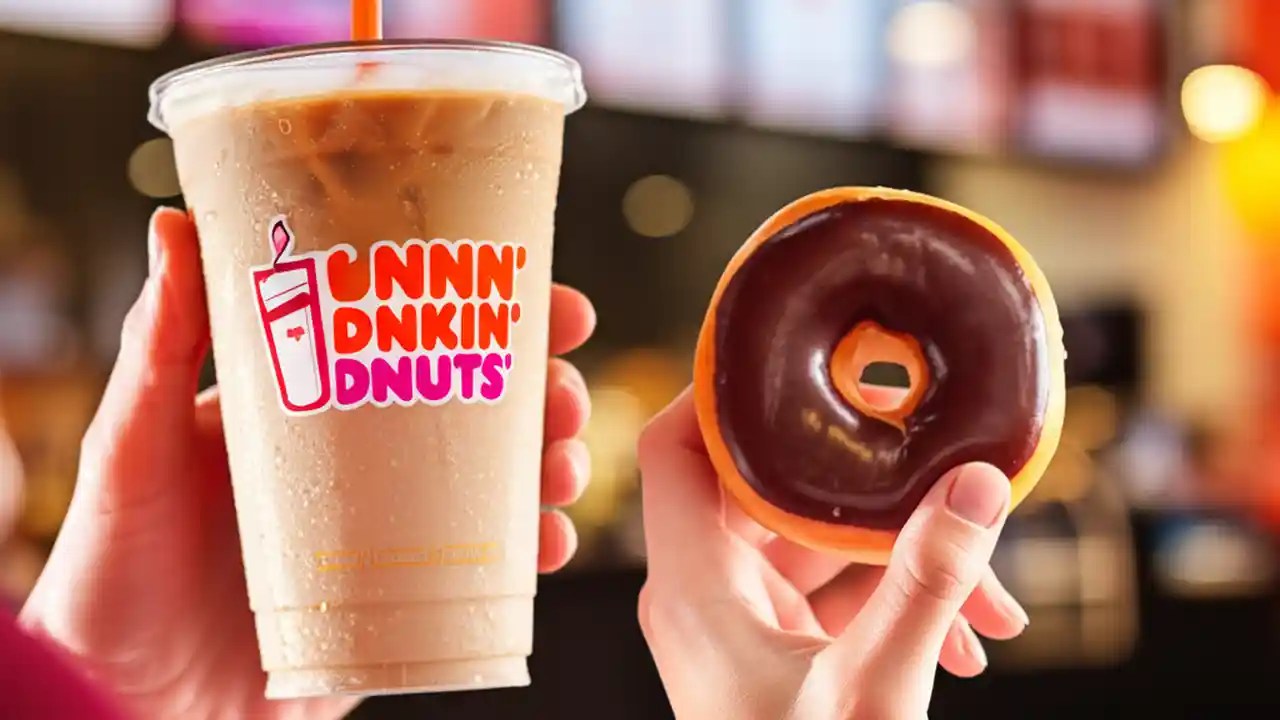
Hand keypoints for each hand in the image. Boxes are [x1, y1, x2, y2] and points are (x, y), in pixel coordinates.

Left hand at [20, 208, 595, 719]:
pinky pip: (486, 570)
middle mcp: (361, 464)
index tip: (548, 299)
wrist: (123, 703)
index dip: (492, 312)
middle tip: (562, 398)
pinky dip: (530, 552)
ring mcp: (389, 533)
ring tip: (562, 474)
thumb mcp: (128, 452)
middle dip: (543, 396)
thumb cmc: (111, 576)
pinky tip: (548, 546)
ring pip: (497, 485)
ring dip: (550, 468)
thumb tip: (175, 227)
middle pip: (479, 410)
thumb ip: (156, 351)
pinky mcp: (401, 601)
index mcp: (309, 407)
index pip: (415, 338)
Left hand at [637, 388, 1025, 719]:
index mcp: (691, 585)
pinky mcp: (780, 652)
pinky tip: (969, 636)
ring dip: (902, 556)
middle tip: (934, 458)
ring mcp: (742, 624)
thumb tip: (979, 485)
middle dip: (865, 482)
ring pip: (817, 547)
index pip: (674, 450)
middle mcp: (705, 594)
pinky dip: (896, 601)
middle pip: (767, 487)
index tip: (791, 354)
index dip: (719, 392)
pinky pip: (834, 597)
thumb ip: (925, 582)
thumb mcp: (873, 685)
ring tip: (990, 598)